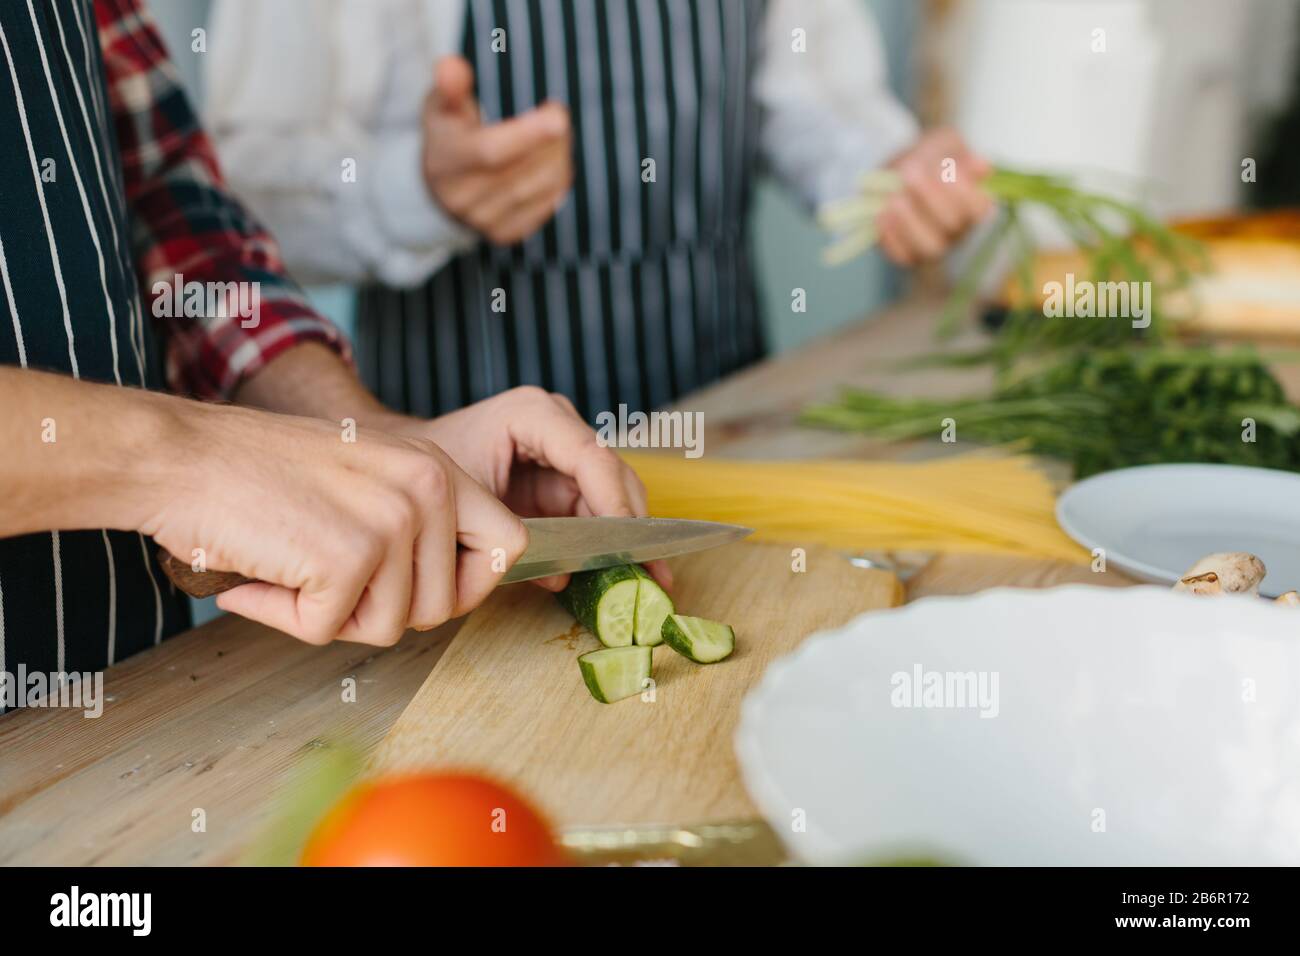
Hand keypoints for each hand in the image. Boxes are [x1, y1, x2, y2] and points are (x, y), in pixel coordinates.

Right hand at [141, 403, 528, 646]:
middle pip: (445, 604)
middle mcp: (428, 487)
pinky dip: (286, 617)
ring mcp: (392, 521)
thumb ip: (415, 522)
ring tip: (292, 565)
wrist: (180, 456)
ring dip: (333, 615)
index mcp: (437, 467)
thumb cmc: (257, 474)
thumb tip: (448, 595)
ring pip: (391, 626)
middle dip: (385, 612)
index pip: (508, 543)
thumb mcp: (365, 475)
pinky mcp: (349, 557)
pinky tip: (261, 574)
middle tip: (328, 580)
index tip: (423, 593)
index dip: (470, 586)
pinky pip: (330, 630)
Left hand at [370, 387, 671, 592]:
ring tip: (650, 583)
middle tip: (653, 572)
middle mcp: (560, 426)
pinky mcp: (565, 481)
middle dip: (634, 526)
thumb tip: (562, 575)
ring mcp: (566, 452)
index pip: (591, 456)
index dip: (613, 501)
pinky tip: (623, 578)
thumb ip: (510, 534)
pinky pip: (597, 513)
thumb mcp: (464, 499)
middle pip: (615, 476)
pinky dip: (608, 546)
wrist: (404, 468)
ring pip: (615, 497)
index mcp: (533, 415)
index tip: (625, 544)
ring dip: (629, 541)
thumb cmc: (426, 474)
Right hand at [422, 55, 572, 245]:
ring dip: (559, 156)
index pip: (490, 152)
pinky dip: (558, 179)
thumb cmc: (448, 136)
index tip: (558, 115)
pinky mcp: (505, 235)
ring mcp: (483, 222)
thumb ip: (451, 85)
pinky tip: (551, 160)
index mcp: (445, 162)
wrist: (440, 190)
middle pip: (521, 170)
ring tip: (556, 135)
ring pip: (540, 188)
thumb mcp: (442, 106)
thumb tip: (451, 66)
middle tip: (556, 114)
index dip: (526, 134)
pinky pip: (547, 205)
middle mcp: (461, 198)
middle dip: (550, 139)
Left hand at [876, 128, 993, 265]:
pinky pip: (903, 257)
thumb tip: (982, 166)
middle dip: (931, 199)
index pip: (980, 208)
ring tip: (894, 200)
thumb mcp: (941, 143)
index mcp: (972, 203)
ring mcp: (934, 245)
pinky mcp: (908, 255)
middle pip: (952, 225)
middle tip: (910, 175)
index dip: (963, 190)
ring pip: (930, 247)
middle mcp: (957, 229)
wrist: (891, 173)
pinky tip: (881, 215)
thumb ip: (958, 151)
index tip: (943, 168)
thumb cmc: (924, 157)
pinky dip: (892, 238)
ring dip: (910, 223)